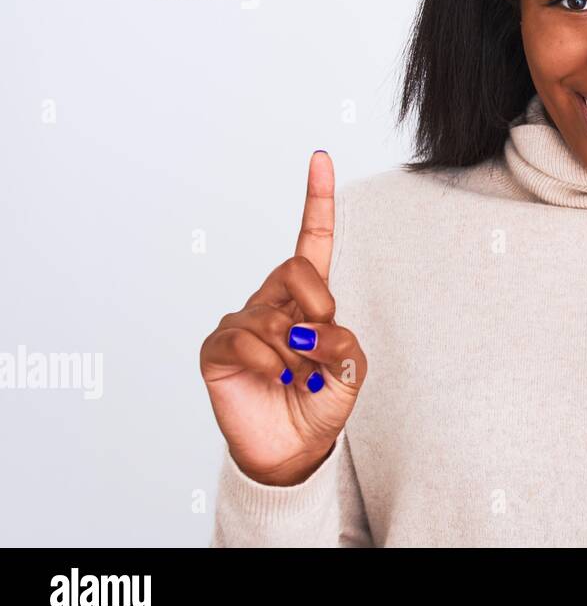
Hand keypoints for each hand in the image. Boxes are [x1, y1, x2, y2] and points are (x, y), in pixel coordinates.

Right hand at [199, 151, 367, 485]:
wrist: (294, 449)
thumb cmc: (322, 400)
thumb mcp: (351, 369)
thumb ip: (342, 341)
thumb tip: (310, 328)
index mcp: (308, 297)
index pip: (311, 240)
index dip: (317, 199)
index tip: (320, 157)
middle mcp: (272, 301)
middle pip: (296, 268)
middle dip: (318, 305)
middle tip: (321, 343)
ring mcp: (241, 322)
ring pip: (274, 318)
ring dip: (297, 355)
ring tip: (297, 379)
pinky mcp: (217, 348)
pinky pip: (244, 340)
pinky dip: (269, 363)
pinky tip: (273, 379)